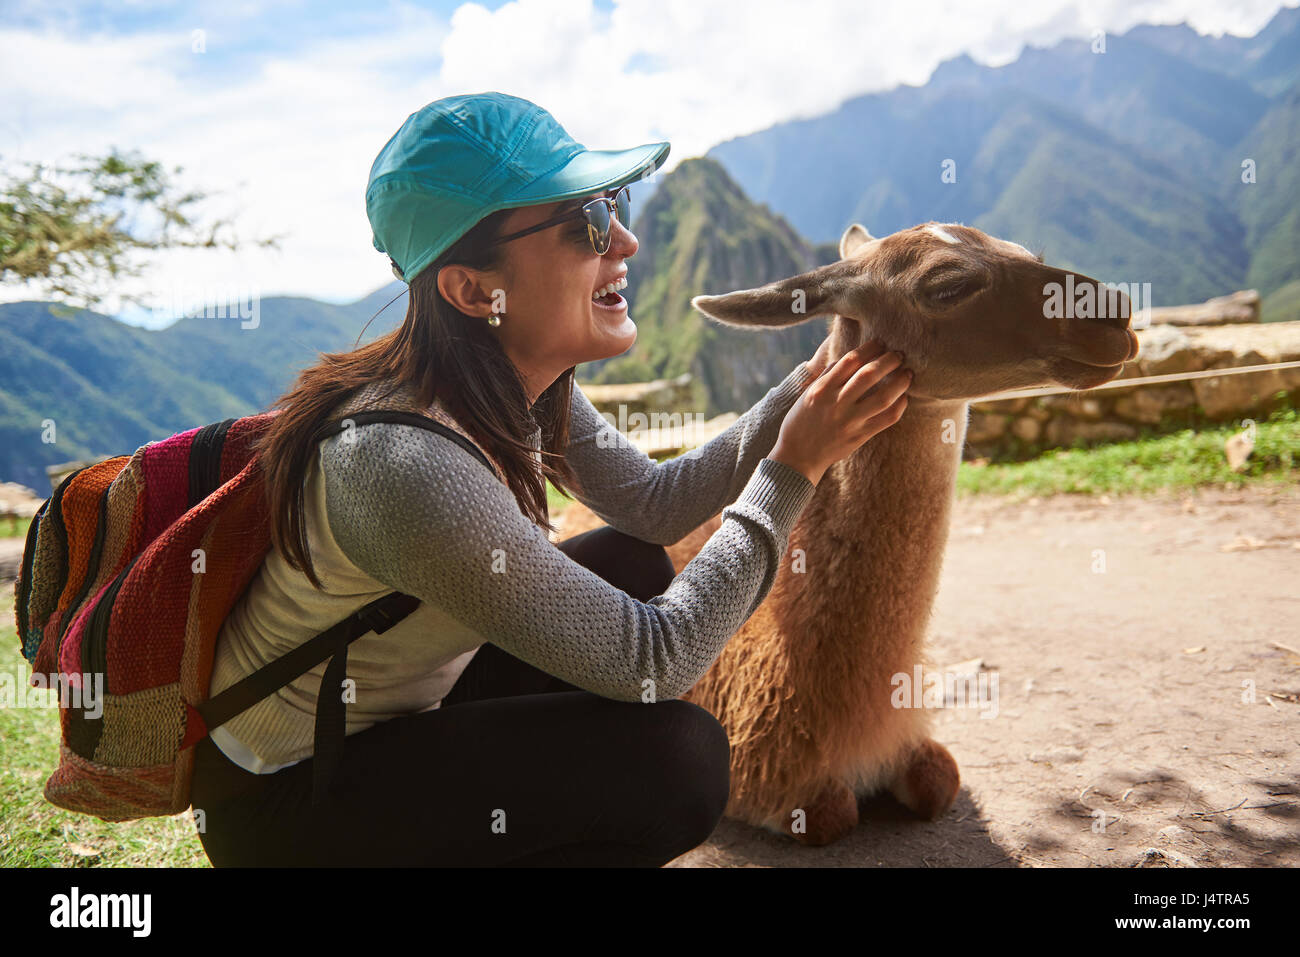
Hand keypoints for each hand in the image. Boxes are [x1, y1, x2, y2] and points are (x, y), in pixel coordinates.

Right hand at [769, 340, 911, 485]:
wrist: (797, 457)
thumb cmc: (801, 423)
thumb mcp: (808, 395)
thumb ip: (827, 376)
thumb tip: (849, 358)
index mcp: (822, 389)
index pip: (850, 361)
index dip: (869, 348)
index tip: (880, 343)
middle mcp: (836, 403)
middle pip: (869, 374)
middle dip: (889, 360)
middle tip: (899, 355)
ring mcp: (849, 421)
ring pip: (883, 397)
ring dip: (899, 382)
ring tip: (907, 374)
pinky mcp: (859, 436)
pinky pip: (886, 419)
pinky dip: (899, 406)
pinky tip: (904, 398)